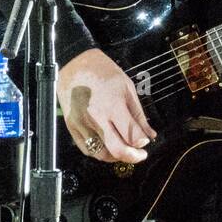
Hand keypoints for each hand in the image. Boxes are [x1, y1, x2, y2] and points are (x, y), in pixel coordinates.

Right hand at [57, 49, 157, 163]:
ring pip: (101, 154)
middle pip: (117, 150)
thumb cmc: (102, 71)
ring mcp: (81, 124)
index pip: (131, 135)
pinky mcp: (71, 127)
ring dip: (116, 157)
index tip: (145, 141)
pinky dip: (99, 152)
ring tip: (124, 149)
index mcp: (112, 105)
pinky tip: (108, 145)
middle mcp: (96, 117)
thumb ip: (138, 114)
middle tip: (139, 154)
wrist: (74, 64)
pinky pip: (86, 149)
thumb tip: (149, 134)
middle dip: (132, 156)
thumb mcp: (127, 87)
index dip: (142, 142)